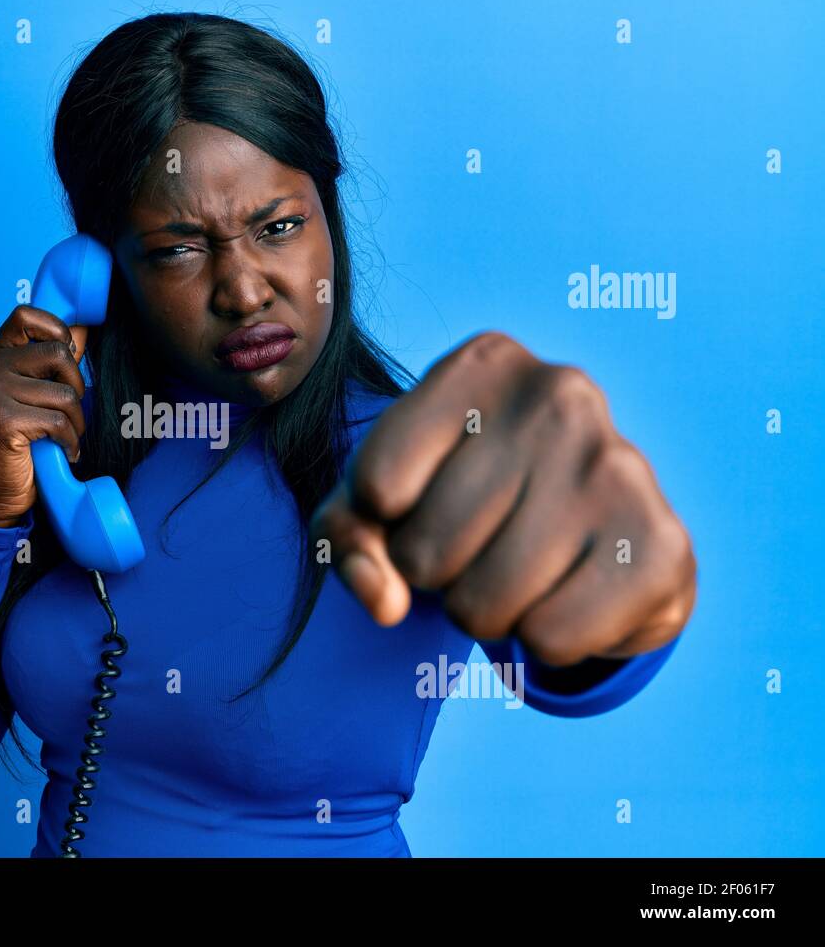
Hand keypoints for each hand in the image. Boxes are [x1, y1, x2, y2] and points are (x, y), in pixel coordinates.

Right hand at [0, 305, 88, 527]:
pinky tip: (63, 451)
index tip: (67, 360)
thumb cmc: (21, 444)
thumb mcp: (34, 395)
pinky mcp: (0, 419)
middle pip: (58, 354)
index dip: (57, 330)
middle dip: (77, 387)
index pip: (26, 315)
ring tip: (65, 438)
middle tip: (70, 415)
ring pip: (64, 393)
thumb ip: (50, 363)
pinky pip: (58, 421)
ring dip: (75, 422)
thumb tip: (83, 330)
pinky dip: (69, 441)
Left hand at [311, 331, 695, 666]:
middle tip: (474, 546)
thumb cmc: (461, 497)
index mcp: (482, 365)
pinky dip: (541, 641)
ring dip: (483, 612)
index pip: (375, 485)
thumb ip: (346, 538)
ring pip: (483, 606)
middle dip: (433, 575)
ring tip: (516, 569)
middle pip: (425, 553)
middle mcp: (559, 396)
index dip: (382, 522)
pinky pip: (550, 640)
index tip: (418, 501)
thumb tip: (384, 603)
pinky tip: (566, 594)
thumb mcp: (378, 498)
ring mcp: (618, 465)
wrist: (594, 531)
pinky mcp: (661, 545)